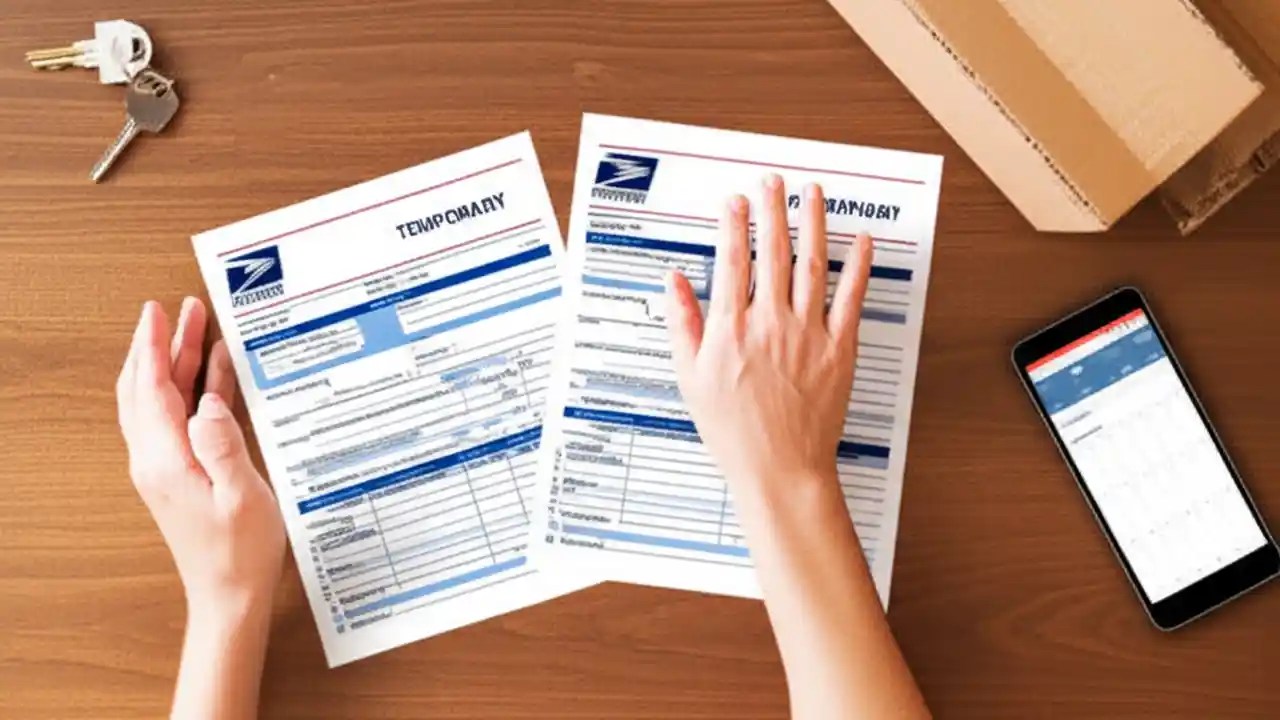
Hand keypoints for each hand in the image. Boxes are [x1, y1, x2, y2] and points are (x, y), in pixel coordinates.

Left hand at [116, 298, 284, 620]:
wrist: (229, 595)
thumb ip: (223, 445)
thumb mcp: (242, 496)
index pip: (151, 389)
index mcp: (166, 461)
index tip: (158, 311)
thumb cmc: (240, 552)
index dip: (153, 346)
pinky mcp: (177, 474)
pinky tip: (212, 377)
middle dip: (161, 345)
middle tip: (182, 310)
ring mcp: (163, 467)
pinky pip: (176, 420)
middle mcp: (155, 460)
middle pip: (147, 389)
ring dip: (173, 364)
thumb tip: (209, 401)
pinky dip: (189, 391)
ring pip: (159, 402)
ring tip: (196, 330)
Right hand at [665, 174, 871, 503]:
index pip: (732, 261)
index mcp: (732, 330)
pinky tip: (862, 241)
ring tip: (812, 194)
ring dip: (813, 223)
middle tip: (773, 182)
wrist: (779, 468)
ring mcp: (808, 334)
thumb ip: (683, 324)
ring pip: (812, 264)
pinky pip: (851, 299)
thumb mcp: (690, 378)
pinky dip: (859, 266)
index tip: (735, 201)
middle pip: (772, 252)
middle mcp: (771, 324)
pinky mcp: (839, 350)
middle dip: (772, 210)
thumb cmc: (733, 432)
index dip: (734, 224)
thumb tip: (674, 283)